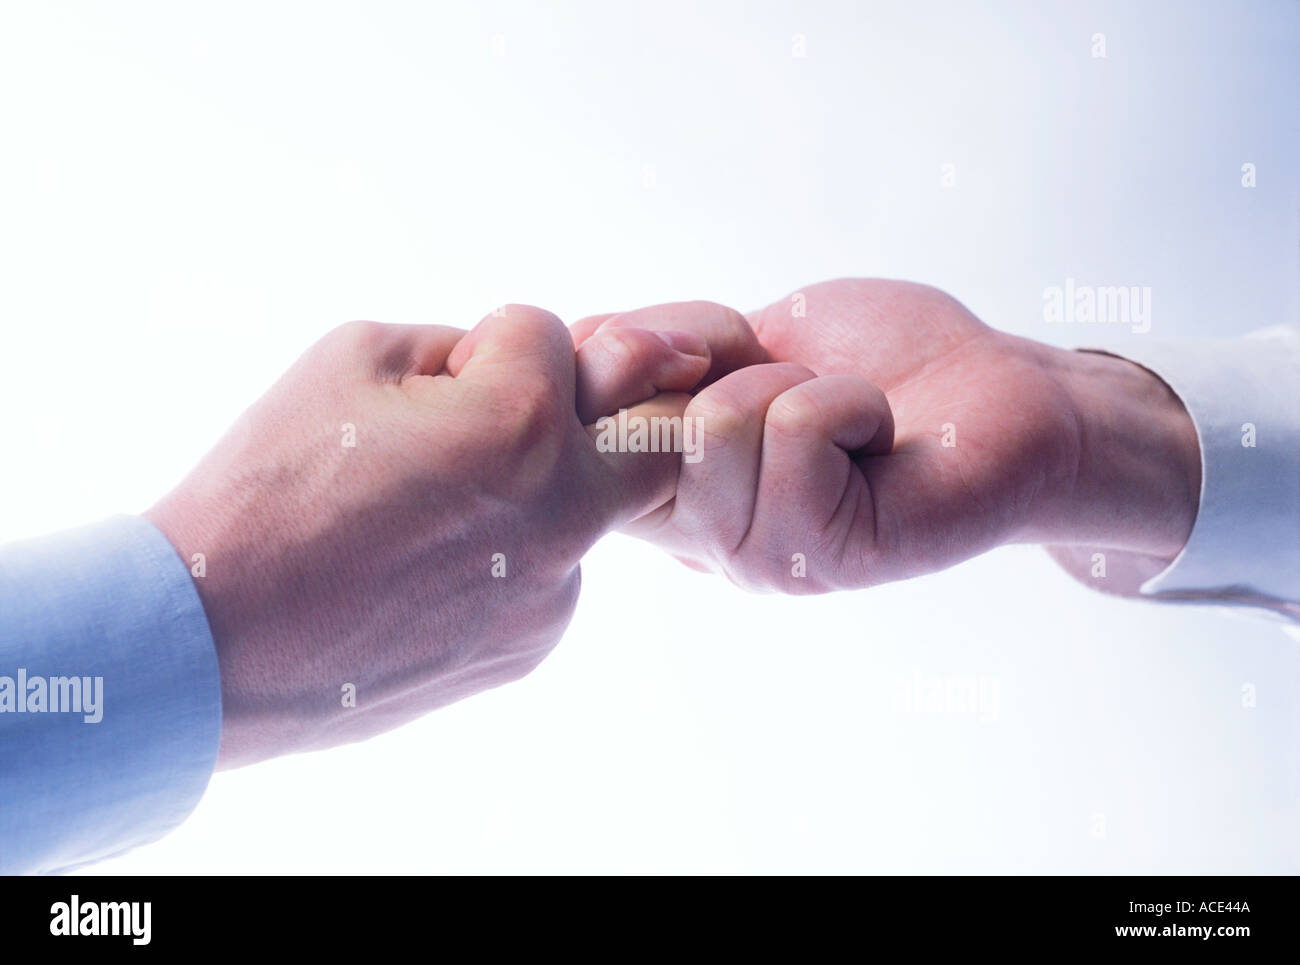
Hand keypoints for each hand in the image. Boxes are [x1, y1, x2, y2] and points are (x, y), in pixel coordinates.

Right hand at [146, 305, 723, 767]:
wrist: (217, 640)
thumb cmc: (272, 486)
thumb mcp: (351, 358)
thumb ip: (453, 346)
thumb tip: (501, 364)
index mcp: (524, 421)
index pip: (549, 333)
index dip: (487, 345)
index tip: (437, 383)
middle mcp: (564, 509)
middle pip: (648, 437)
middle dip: (594, 412)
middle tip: (520, 424)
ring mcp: (554, 588)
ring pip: (585, 510)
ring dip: (538, 492)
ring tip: (430, 519)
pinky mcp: (533, 644)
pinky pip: (548, 576)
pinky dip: (510, 559)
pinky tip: (425, 575)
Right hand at [598, 279, 1200, 593]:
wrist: (1004, 389)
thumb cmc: (878, 362)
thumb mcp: (738, 333)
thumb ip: (647, 349)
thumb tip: (581, 348)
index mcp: (666, 486)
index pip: (570, 426)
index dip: (618, 356)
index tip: (698, 345)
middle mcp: (698, 538)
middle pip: (632, 424)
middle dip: (720, 356)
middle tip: (792, 376)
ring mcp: (758, 557)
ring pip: (717, 426)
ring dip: (796, 384)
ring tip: (842, 413)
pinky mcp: (827, 556)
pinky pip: (797, 434)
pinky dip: (847, 399)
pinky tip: (879, 435)